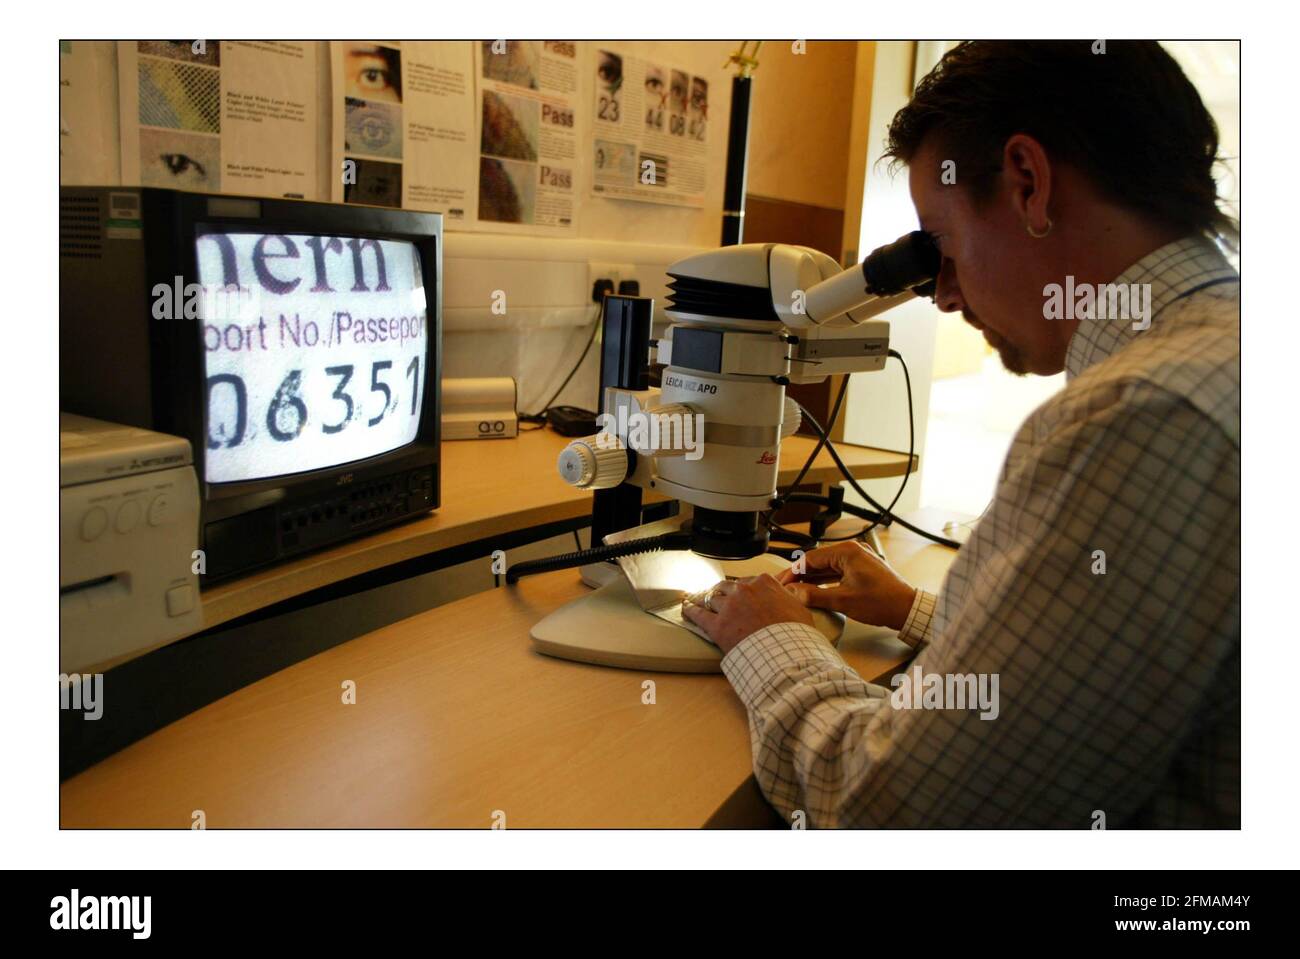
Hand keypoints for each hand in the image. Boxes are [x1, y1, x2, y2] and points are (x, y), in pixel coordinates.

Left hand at [681, 574, 814, 655]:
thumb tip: (787, 595)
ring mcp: (728, 607)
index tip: (743, 594)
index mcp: (764, 583)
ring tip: (699, 600)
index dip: (745, 590)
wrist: (784, 653)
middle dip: (724, 592)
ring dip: (706, 599)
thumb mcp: (800, 609)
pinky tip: (687, 608)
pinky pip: (698, 615)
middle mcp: (743, 591)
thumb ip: (788, 598)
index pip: (749, 581)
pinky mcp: (717, 626)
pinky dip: (691, 610)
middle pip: (727, 587)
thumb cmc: (795, 635)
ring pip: (711, 598)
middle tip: (721, 597)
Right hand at [776, 541, 916, 630]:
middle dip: (800, 575)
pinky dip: (824, 580)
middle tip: (784, 587)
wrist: (907, 609)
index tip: (781, 583)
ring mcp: (858, 559)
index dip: (792, 572)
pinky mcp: (862, 569)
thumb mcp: (843, 601)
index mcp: (847, 552)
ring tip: (795, 589)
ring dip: (811, 578)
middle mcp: (853, 551)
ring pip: (827, 567)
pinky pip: (837, 572)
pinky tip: (813, 589)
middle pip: (817, 561)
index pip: (811, 558)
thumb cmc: (882, 602)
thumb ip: (814, 595)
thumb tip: (794, 593)